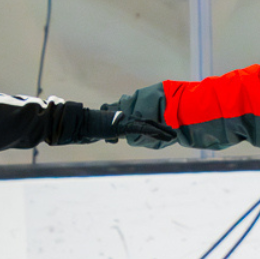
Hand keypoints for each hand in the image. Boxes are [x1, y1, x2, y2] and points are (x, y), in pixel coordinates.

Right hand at [46, 101, 176, 145]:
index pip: (144, 125)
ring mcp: (126, 121)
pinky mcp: (123, 125)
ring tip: (172, 136)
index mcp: (126, 122)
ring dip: (161, 131)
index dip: (156, 128)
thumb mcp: (104, 132)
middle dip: (163, 129)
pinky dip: (150, 131)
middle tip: (175, 134)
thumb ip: (110, 135)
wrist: (84, 122)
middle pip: (150, 124)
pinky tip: (158, 133)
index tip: (166, 133)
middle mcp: (128, 119)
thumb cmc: (93, 127)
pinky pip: (139, 128)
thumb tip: (111, 139)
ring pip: (148, 126)